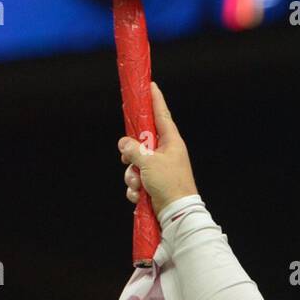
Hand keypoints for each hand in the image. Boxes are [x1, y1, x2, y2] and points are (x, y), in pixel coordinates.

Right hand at [118, 82, 198, 216]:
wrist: (176, 214)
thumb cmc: (169, 184)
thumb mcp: (149, 163)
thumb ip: (134, 150)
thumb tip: (123, 143)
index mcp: (171, 141)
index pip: (161, 115)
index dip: (155, 100)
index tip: (150, 85)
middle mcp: (166, 153)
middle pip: (141, 143)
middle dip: (131, 155)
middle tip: (127, 158)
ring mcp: (159, 169)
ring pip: (135, 164)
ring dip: (131, 176)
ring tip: (138, 185)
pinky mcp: (154, 185)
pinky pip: (137, 180)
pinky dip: (135, 189)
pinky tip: (139, 196)